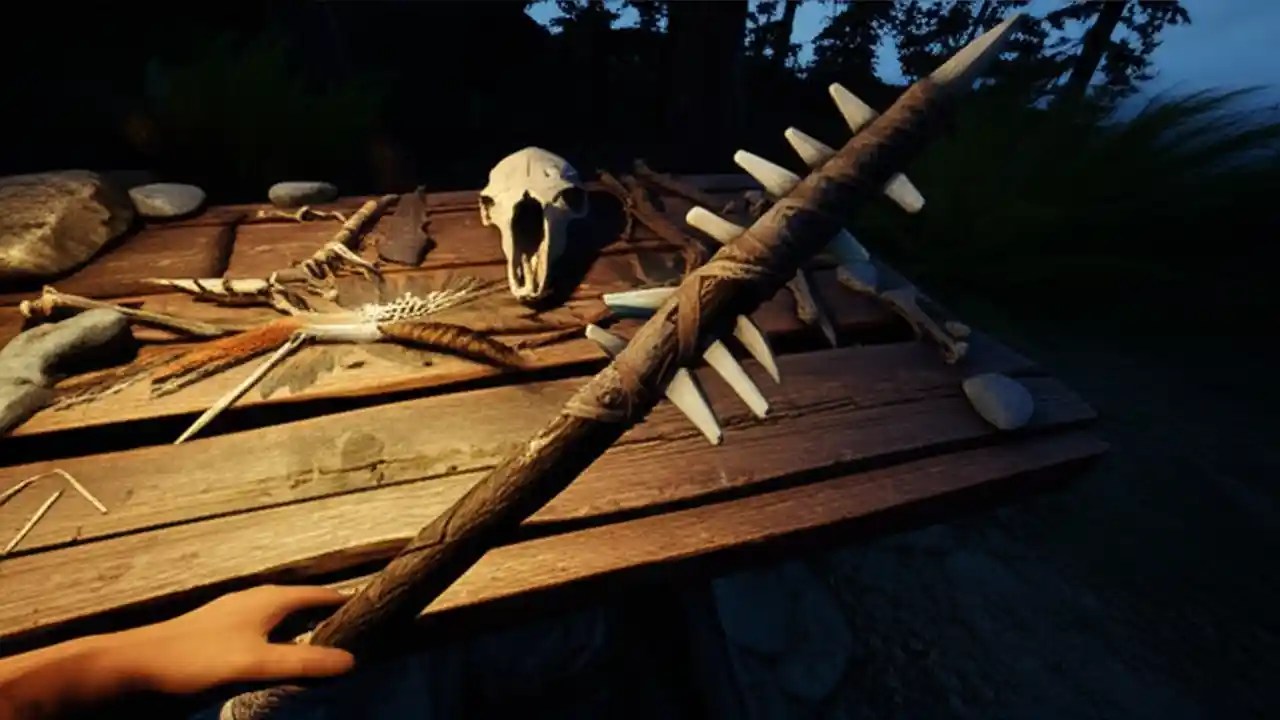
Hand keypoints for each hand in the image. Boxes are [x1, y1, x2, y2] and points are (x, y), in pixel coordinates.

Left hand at [119, 585, 355, 694]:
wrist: (140, 662)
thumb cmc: (200, 656)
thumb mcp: (256, 662)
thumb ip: (303, 662)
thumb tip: (351, 660)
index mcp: (272, 598)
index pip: (323, 594)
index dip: (348, 603)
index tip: (374, 616)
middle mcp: (259, 598)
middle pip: (306, 603)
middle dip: (331, 618)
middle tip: (356, 638)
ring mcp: (240, 611)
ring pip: (286, 615)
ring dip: (307, 629)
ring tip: (328, 649)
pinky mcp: (226, 627)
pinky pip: (269, 626)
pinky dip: (286, 637)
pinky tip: (284, 656)